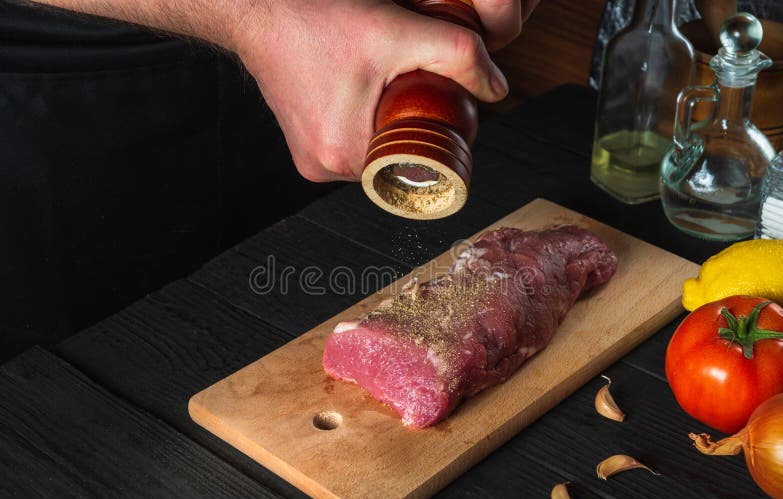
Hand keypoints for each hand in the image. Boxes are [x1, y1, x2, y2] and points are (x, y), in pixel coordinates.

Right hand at [234, 1, 534, 182]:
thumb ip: (457, 52)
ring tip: (390, 88)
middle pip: (396, 159)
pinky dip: (367, 124)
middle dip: (416, 128)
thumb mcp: (397, 31)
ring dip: (391, 126)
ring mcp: (310, 161)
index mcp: (345, 157)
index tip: (446, 108)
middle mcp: (324, 168)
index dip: (440, 136)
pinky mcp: (303, 148)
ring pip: (375, 151)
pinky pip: (351, 144)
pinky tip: (367, 94)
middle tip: (419, 89)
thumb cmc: (313, 18)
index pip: (417, 163)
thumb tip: (497, 87)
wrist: (256, 8)